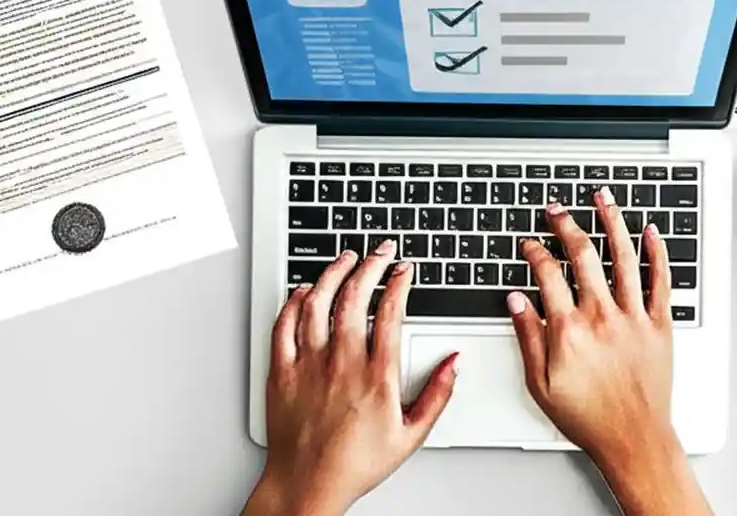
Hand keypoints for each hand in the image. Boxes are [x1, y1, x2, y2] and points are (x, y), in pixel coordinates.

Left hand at [244, 241, 458, 515]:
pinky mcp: (283, 372)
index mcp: (377, 377)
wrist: (308, 485)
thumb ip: (438, 394)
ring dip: (332, 274)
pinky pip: (284, 326)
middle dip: (370, 265)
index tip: (403, 270)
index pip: (390, 313)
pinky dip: (293, 303)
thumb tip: (453, 362)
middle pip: (354, 297)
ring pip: (317, 303)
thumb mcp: (411, 435)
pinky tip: (302, 291)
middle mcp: (342, 364)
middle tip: (379, 252)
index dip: (398, 283)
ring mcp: (310, 365)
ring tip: (345, 259)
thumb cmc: (355, 465)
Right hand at [509, 188, 711, 515]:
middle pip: (583, 255)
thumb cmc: (588, 417)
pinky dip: (656, 253)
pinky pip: (659, 280)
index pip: (547, 274)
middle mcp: (602, 316)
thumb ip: (528, 337)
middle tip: (557, 210)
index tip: (530, 244)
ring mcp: (633, 318)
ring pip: (623, 256)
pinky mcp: (659, 325)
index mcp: (569, 330)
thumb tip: (517, 301)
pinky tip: (650, 233)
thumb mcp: (540, 383)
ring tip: (602, 199)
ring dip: (611, 222)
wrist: (634, 439)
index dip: (535, 252)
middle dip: (566, 225)